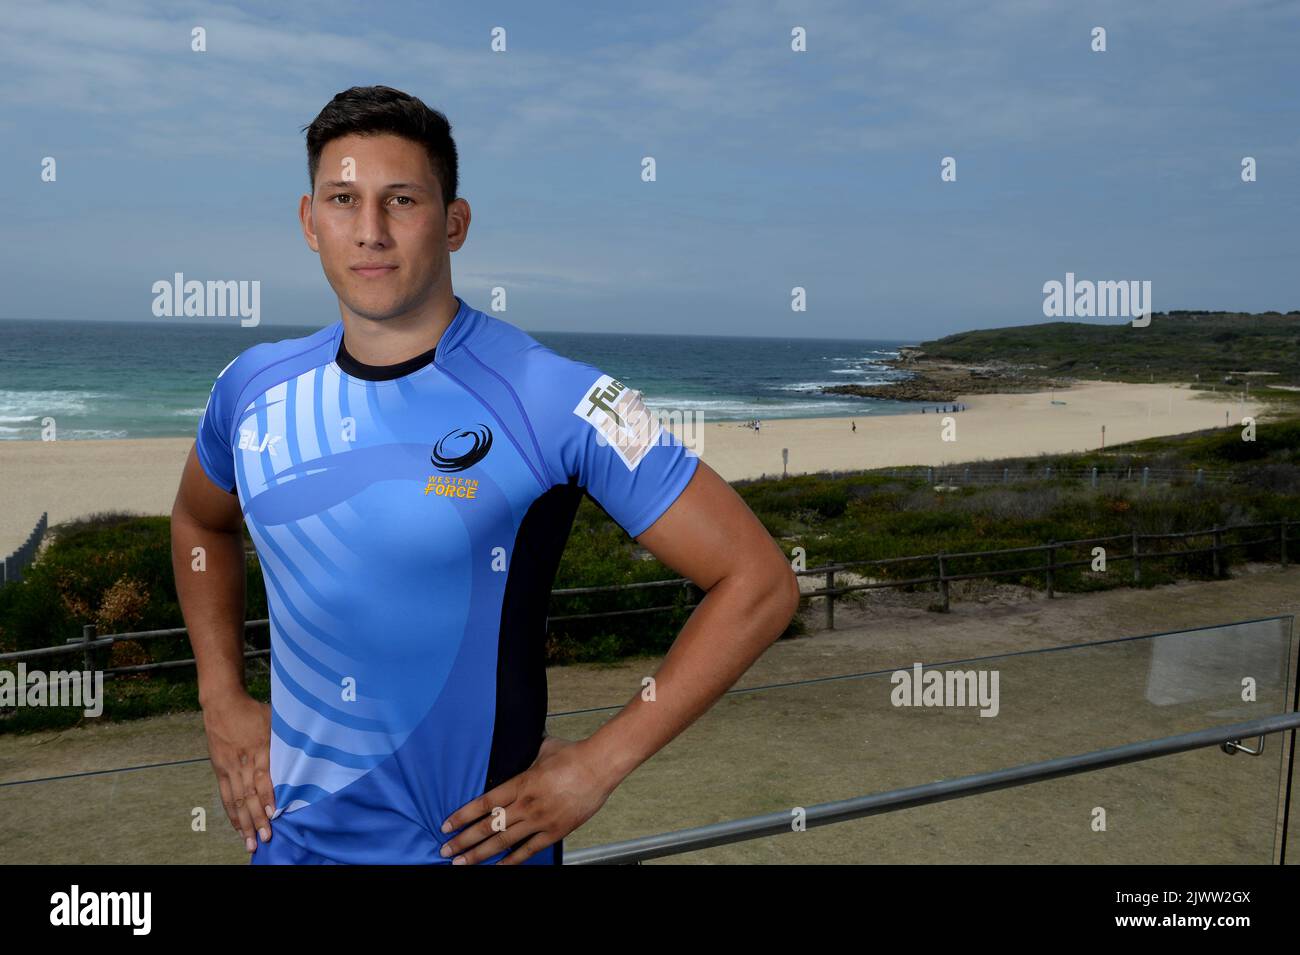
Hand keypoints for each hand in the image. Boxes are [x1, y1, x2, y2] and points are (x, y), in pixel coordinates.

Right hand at [202, 690, 275, 852]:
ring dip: (244, 822)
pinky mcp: (219, 769)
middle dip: (257, 818)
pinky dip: (231, 813)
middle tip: (265, 838)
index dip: (267, 796)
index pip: (262, 777)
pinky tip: (238, 828)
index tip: (274, 813)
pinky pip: (225, 795)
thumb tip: (304, 757)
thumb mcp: (274, 721)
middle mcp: (242, 760)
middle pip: (248, 794)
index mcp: (259, 747)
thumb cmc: (254, 712)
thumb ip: (284, 742)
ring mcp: (229, 766)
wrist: (223, 703)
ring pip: (236, 800)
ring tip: (250, 842)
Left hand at [438, 735, 610, 864]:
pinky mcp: (555, 831)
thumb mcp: (542, 748)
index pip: (484, 803)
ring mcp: (540, 820)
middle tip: (446, 850)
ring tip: (462, 863)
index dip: (463, 816)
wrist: (599, 766)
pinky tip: (497, 867)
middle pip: (488, 826)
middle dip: (464, 840)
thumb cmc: (572, 755)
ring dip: (480, 854)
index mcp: (521, 783)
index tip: (447, 825)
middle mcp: (526, 804)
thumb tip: (517, 743)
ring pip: (503, 841)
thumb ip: (526, 753)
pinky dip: (511, 861)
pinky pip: (529, 850)